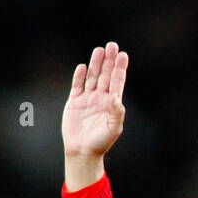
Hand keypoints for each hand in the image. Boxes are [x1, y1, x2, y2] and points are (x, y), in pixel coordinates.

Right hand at [62, 42, 127, 188]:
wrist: (82, 151)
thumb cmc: (101, 142)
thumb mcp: (113, 128)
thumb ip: (116, 112)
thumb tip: (116, 97)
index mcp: (112, 104)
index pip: (116, 82)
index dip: (119, 68)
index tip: (123, 55)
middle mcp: (100, 98)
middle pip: (105, 75)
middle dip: (109, 61)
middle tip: (112, 45)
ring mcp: (87, 99)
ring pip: (92, 77)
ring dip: (96, 64)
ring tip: (99, 50)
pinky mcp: (74, 102)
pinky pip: (77, 86)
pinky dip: (79, 76)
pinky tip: (83, 66)